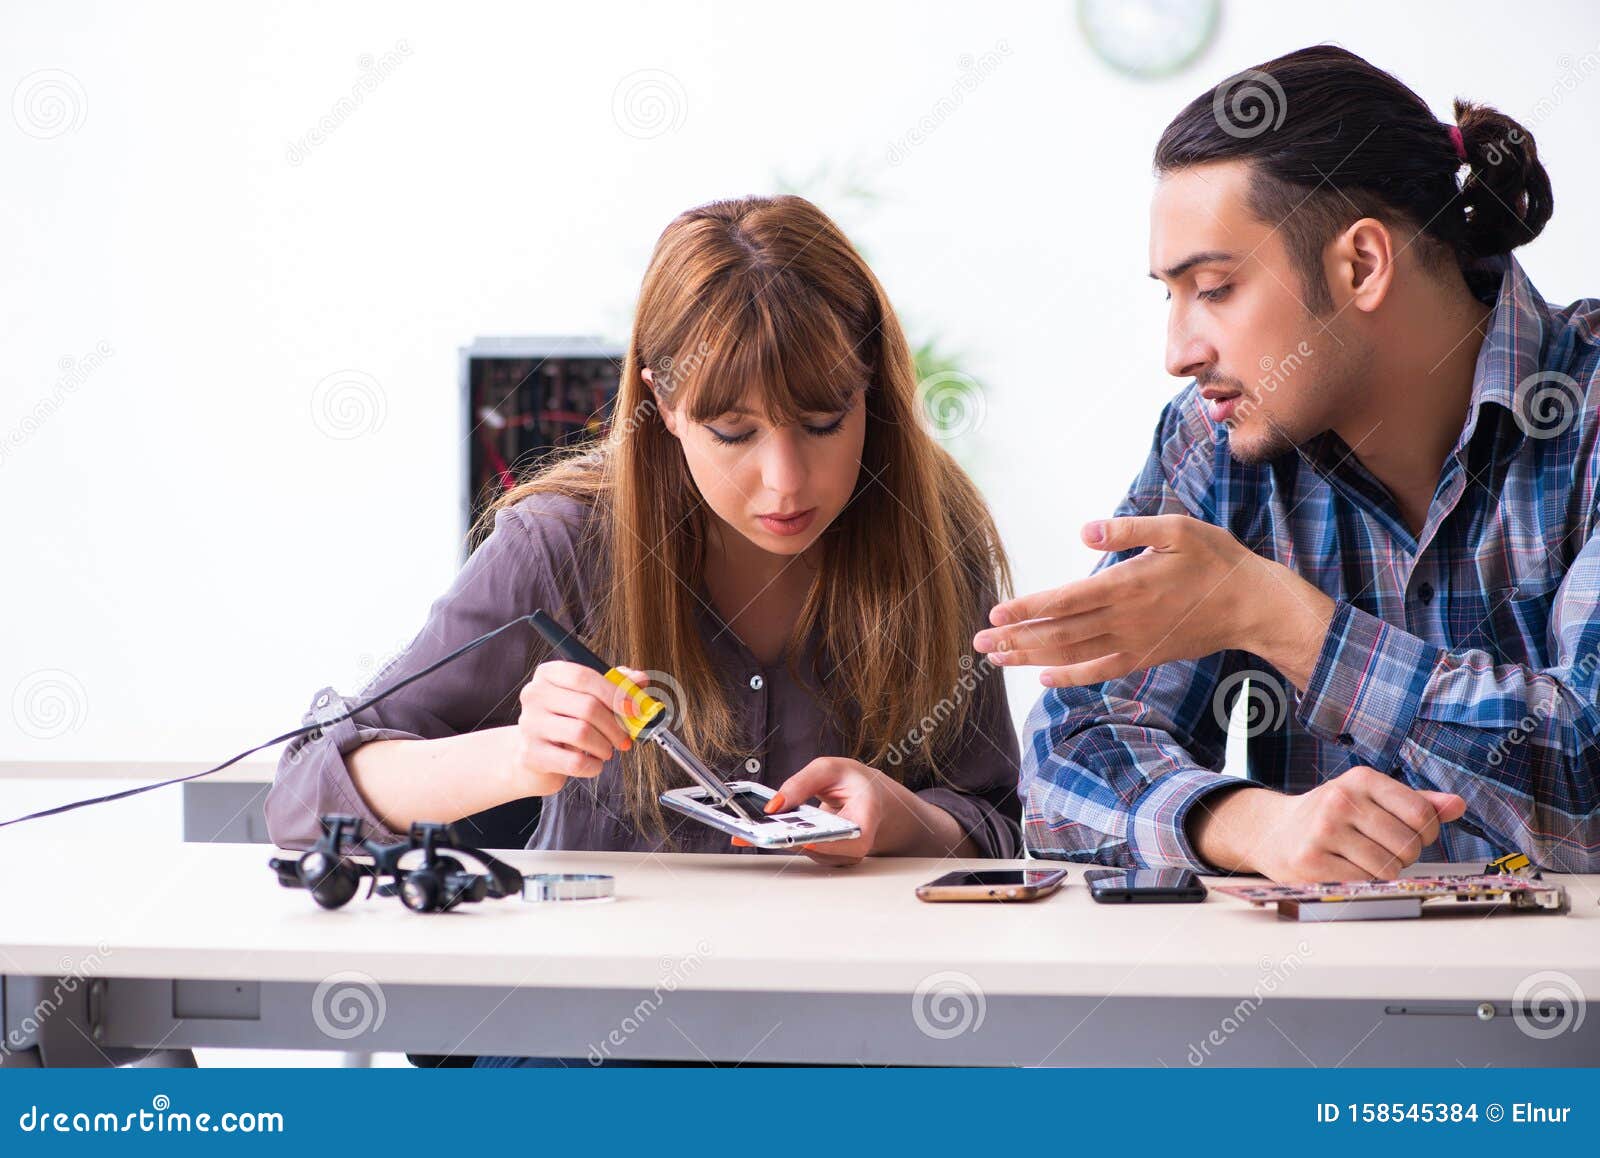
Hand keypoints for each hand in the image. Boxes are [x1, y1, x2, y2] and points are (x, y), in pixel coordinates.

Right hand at [511, 661, 647, 793]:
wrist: (535, 755)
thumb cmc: (566, 721)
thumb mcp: (587, 698)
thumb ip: (615, 685)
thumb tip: (639, 679)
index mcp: (549, 674)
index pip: (584, 677)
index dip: (615, 693)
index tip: (634, 708)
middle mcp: (534, 695)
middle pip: (587, 706)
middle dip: (615, 726)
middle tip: (625, 738)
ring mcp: (530, 724)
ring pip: (581, 733)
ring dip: (605, 746)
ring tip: (607, 750)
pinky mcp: (531, 754)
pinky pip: (574, 762)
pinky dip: (593, 766)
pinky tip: (593, 763)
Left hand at [729, 757, 969, 865]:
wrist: (867, 796)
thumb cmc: (854, 783)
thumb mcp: (832, 769)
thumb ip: (803, 782)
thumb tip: (774, 805)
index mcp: (864, 824)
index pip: (849, 841)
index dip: (827, 844)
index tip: (806, 841)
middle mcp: (850, 847)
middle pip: (816, 850)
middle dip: (784, 841)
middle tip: (752, 834)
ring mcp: (834, 855)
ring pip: (802, 851)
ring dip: (774, 841)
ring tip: (744, 831)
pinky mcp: (819, 854)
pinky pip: (796, 848)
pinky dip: (776, 839)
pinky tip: (752, 832)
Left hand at [973, 514, 1334, 689]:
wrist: (1254, 605)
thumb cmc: (1215, 559)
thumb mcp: (1176, 529)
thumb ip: (1128, 530)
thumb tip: (1085, 532)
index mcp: (1126, 585)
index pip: (1064, 601)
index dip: (1028, 610)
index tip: (996, 614)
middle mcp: (1124, 619)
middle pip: (1059, 633)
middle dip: (1015, 638)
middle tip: (978, 642)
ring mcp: (1133, 643)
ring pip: (1072, 654)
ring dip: (1031, 657)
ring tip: (996, 657)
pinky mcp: (1144, 657)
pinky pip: (1099, 671)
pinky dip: (1070, 676)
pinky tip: (1044, 677)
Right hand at [1192, 767, 1467, 881]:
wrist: (1274, 832)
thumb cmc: (1331, 816)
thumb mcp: (1370, 798)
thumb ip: (1417, 802)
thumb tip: (1457, 805)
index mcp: (1361, 779)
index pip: (1421, 813)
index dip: (1426, 833)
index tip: (1410, 835)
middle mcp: (1341, 800)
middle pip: (1407, 845)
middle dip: (1403, 856)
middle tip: (1382, 851)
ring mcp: (1324, 831)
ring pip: (1387, 869)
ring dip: (1384, 873)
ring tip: (1363, 861)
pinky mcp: (1312, 861)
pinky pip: (1363, 884)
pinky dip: (1363, 884)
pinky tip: (1347, 871)